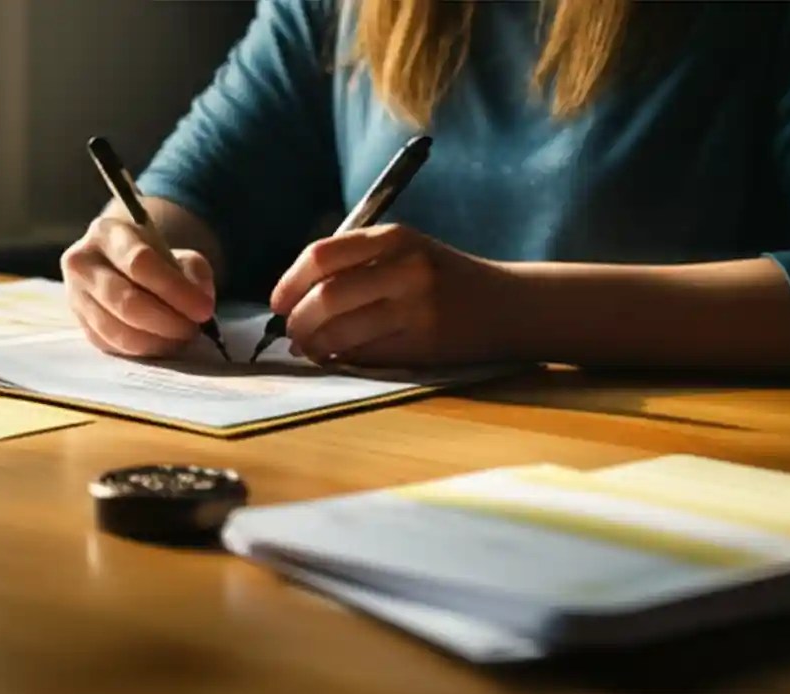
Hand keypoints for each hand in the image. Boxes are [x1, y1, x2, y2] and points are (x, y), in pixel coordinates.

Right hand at [61, 216, 215, 356]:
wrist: (120, 266)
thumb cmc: (154, 259)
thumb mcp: (178, 254)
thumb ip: (194, 274)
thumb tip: (200, 302)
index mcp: (107, 233)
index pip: (140, 263)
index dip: (175, 290)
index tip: (204, 309)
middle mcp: (82, 264)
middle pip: (126, 302)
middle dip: (167, 321)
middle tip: (194, 328)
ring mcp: (76, 298)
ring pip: (119, 331)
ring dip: (158, 340)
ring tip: (181, 336)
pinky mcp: (81, 327)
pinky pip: (114, 346)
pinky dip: (145, 349)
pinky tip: (163, 341)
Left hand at [269, 224, 518, 366]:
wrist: (510, 306)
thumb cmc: (445, 278)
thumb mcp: (407, 251)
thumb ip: (356, 264)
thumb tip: (293, 300)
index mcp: (396, 238)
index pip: (322, 255)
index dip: (289, 282)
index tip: (278, 302)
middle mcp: (405, 269)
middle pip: (325, 298)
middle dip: (298, 321)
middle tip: (292, 333)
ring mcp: (416, 309)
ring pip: (341, 332)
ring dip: (314, 346)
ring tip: (311, 349)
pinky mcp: (424, 345)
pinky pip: (365, 355)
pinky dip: (341, 359)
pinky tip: (338, 357)